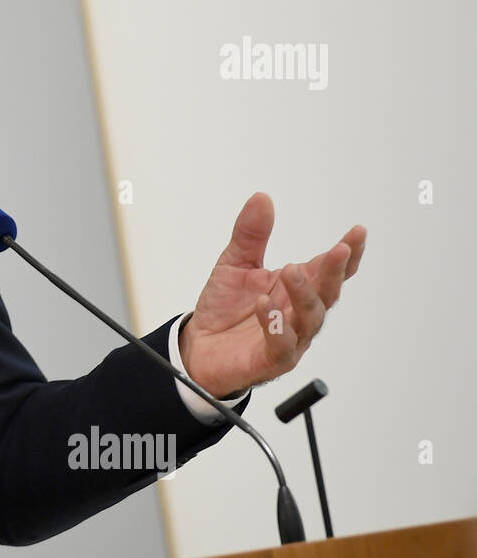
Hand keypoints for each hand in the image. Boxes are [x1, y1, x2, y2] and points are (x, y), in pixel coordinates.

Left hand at [179, 193, 365, 397]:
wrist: (199, 347)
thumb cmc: (224, 308)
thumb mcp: (234, 264)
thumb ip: (250, 234)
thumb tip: (262, 198)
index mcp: (297, 287)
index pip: (329, 270)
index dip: (348, 253)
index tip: (357, 232)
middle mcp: (299, 313)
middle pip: (327, 292)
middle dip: (334, 271)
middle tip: (338, 250)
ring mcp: (291, 338)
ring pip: (310, 318)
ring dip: (304, 293)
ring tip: (291, 271)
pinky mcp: (272, 360)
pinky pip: (281, 344)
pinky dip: (276, 325)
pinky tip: (266, 306)